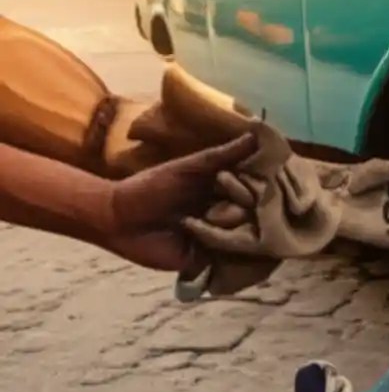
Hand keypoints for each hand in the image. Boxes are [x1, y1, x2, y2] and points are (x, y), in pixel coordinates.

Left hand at [102, 134, 256, 270]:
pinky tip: (222, 241)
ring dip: (237, 229)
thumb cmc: (151, 187)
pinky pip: (229, 258)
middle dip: (251, 209)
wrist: (118, 219)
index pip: (257, 188)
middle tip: (231, 203)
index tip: (267, 181)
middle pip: (256, 213)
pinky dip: (229, 251)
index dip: (263, 185)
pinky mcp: (209, 259)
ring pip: (247, 236)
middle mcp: (227, 212)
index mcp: (225, 188)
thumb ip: (223, 155)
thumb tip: (257, 133)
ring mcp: (220, 236)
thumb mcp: (189, 167)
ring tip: (213, 220)